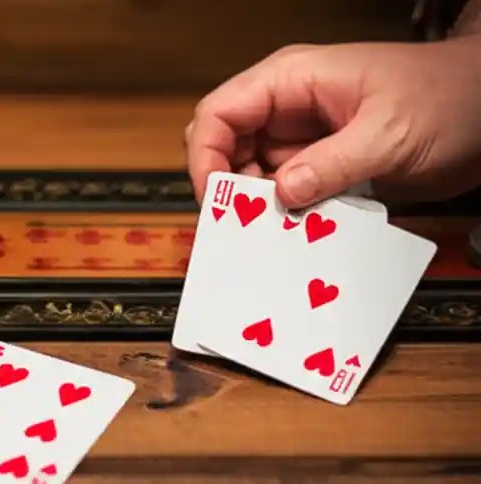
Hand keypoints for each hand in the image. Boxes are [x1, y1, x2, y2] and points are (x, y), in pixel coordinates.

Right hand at [185, 34, 480, 207]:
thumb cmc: (448, 97)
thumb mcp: (390, 133)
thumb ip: (333, 163)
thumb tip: (282, 193)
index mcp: (293, 79)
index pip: (219, 112)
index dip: (206, 156)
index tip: (215, 200)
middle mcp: (287, 106)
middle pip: (224, 145)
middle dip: (226, 187)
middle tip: (241, 225)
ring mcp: (301, 136)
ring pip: (249, 173)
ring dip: (255, 206)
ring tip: (275, 233)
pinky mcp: (318, 163)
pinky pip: (282, 191)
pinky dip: (283, 214)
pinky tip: (297, 231)